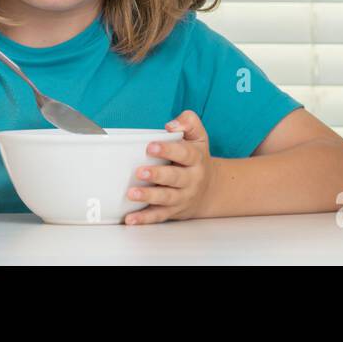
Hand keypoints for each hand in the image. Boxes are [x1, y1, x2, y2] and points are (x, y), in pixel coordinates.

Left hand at [124, 110, 213, 224]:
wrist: (211, 189)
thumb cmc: (197, 159)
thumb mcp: (199, 136)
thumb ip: (188, 122)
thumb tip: (171, 125)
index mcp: (196, 159)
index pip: (184, 153)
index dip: (167, 150)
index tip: (150, 146)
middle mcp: (191, 179)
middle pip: (175, 178)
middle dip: (157, 175)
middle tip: (140, 172)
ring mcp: (182, 197)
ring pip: (166, 198)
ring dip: (149, 197)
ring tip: (132, 194)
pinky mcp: (173, 211)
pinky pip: (159, 215)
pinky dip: (144, 218)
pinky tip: (131, 218)